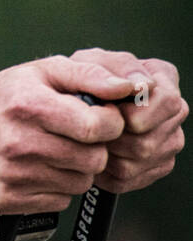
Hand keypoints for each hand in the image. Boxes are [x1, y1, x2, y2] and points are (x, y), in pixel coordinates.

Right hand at [0, 56, 134, 213]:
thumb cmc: (0, 102)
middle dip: (91, 148)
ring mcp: (13, 174)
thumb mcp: (39, 73)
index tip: (98, 119)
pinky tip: (36, 170)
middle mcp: (19, 142)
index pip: (98, 127)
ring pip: (81, 182)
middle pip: (94, 159)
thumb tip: (129, 87)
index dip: (108, 123)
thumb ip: (88, 75)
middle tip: (69, 136)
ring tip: (49, 151)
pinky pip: (61, 201)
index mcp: (29, 105)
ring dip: (74, 169)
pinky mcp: (8, 199)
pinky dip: (55, 187)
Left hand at [68, 48, 186, 193]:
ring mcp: (168, 141)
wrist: (66, 105)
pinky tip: (95, 151)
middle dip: (112, 135)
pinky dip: (103, 170)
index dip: (135, 112)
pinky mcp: (155, 167)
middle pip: (148, 140)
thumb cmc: (79, 79)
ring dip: (105, 152)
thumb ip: (117, 67)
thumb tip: (144, 85)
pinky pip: (127, 180)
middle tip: (91, 126)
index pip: (167, 102)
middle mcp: (174, 112)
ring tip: (90, 137)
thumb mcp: (89, 61)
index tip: (110, 109)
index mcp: (163, 79)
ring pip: (137, 162)